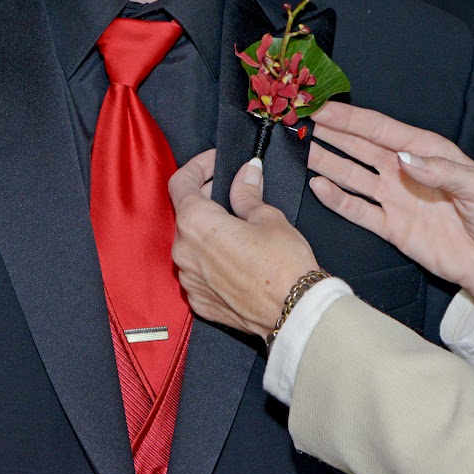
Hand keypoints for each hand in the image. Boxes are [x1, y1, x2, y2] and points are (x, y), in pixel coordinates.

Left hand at [170, 150, 320, 337]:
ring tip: (237, 225)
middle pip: (185, 213)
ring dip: (208, 230)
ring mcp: (189, 279)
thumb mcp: (267, 217)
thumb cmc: (283, 263)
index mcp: (196, 223)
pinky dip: (211, 258)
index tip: (216, 161)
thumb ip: (247, 192)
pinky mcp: (199, 301)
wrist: (293, 312)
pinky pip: (198, 271)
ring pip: (191, 243)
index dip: (198, 166)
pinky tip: (235, 255)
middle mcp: (184, 251)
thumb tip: (246, 172)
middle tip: (232, 189)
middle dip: (206, 197)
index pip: (180, 183)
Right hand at [308, 102, 473, 310]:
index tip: (322, 108)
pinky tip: (317, 186)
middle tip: (300, 119)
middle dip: (331, 132)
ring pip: (353, 175)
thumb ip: (442, 171)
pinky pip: (358, 210)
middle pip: (360, 147)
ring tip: (300, 148)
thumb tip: (403, 160)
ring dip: (327, 161)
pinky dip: (337, 199)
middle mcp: (406, 171)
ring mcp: (396, 199)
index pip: (381, 129)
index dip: (350, 118)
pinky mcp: (392, 228)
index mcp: (427, 152)